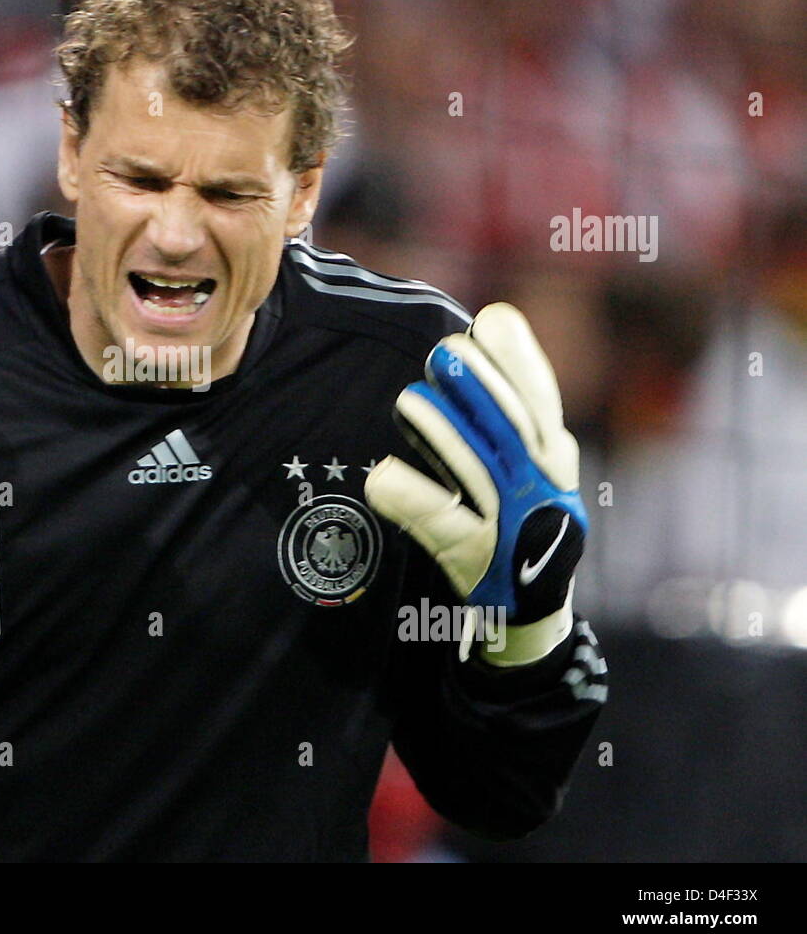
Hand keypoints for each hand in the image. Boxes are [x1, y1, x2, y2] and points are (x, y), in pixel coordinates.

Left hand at [364, 303, 585, 665]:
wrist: (528, 612)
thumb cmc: (515, 525)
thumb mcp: (515, 467)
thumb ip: (497, 413)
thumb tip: (476, 331)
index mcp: (551, 459)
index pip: (541, 402)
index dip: (521, 361)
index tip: (493, 321)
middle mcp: (545, 489)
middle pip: (516, 431)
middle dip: (483, 388)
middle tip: (444, 351)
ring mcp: (518, 527)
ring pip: (482, 473)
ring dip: (446, 435)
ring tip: (408, 400)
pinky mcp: (484, 561)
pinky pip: (445, 526)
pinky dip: (414, 499)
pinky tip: (381, 475)